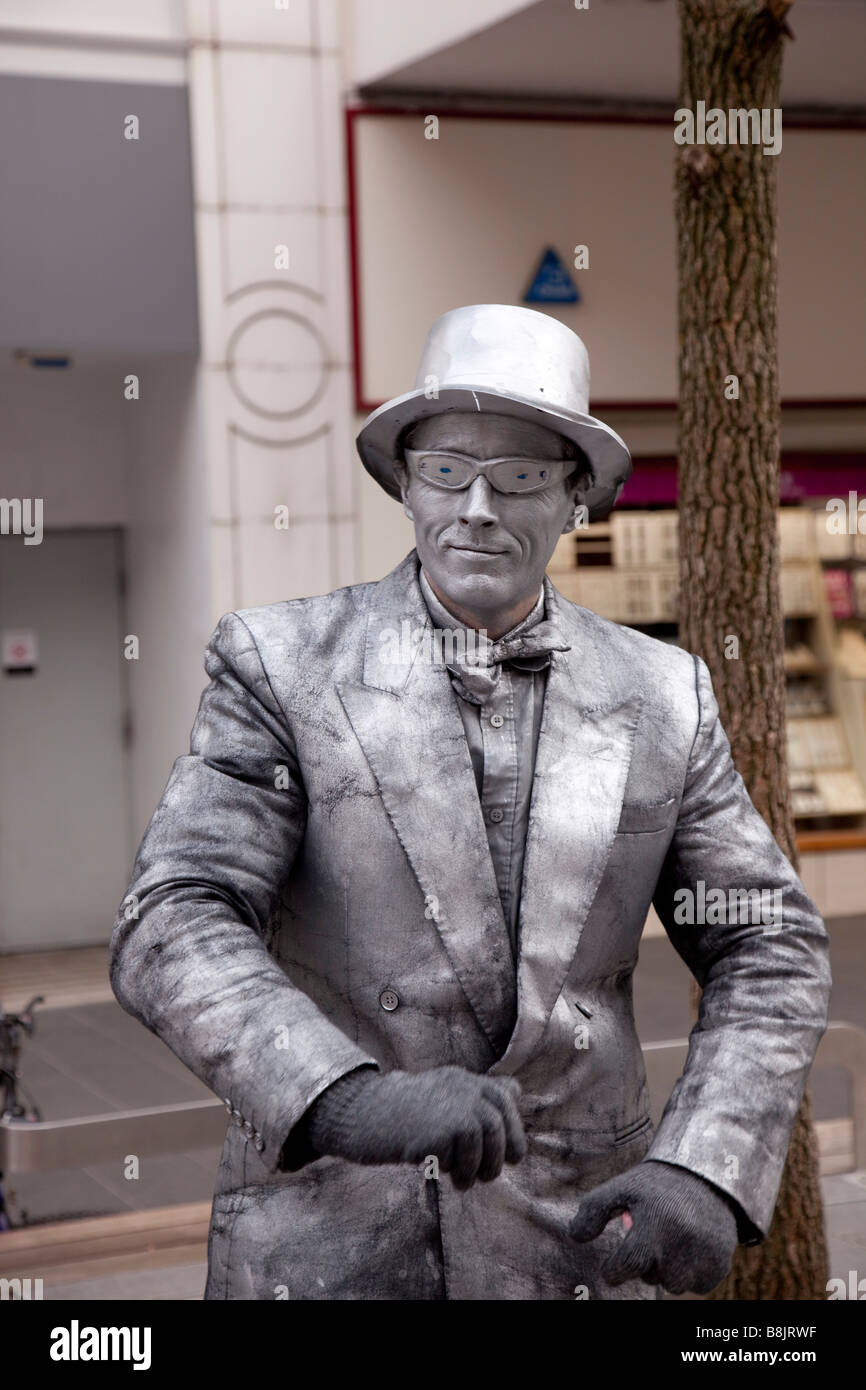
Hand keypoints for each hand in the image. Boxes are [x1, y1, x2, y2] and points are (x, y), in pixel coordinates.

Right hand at [300, 1065, 525, 1189]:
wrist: (361, 1113)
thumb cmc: (403, 1110)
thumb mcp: (443, 1091)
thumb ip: (477, 1092)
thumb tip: (515, 1090)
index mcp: (463, 1078)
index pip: (505, 1098)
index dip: (514, 1131)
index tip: (513, 1156)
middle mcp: (460, 1087)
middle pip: (497, 1126)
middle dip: (497, 1158)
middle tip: (486, 1178)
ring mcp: (447, 1106)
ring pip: (480, 1145)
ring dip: (474, 1170)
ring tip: (460, 1182)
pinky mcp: (434, 1130)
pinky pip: (454, 1158)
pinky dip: (449, 1169)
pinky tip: (436, 1170)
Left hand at [568, 1159, 738, 1293]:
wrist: (707, 1174)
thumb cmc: (657, 1184)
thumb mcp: (621, 1187)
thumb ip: (592, 1210)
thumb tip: (575, 1236)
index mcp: (653, 1226)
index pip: (624, 1267)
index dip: (614, 1268)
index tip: (614, 1263)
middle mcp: (680, 1244)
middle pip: (651, 1277)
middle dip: (647, 1261)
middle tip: (654, 1234)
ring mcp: (703, 1256)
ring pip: (675, 1284)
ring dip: (670, 1268)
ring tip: (674, 1236)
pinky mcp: (720, 1265)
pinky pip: (698, 1285)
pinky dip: (693, 1272)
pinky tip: (692, 1245)